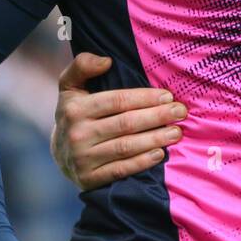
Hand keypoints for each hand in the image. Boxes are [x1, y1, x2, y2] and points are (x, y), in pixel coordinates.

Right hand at [51, 52, 186, 190]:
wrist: (60, 154)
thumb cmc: (74, 113)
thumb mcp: (71, 87)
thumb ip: (82, 65)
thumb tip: (106, 61)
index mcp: (75, 109)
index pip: (116, 101)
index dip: (145, 98)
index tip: (168, 96)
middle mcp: (77, 134)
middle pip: (125, 123)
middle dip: (157, 116)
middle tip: (181, 112)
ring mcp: (82, 158)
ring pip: (126, 147)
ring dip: (155, 139)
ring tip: (176, 132)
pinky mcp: (89, 179)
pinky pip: (120, 170)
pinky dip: (142, 162)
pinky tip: (160, 154)